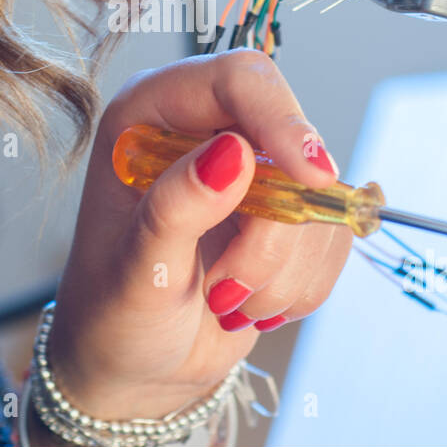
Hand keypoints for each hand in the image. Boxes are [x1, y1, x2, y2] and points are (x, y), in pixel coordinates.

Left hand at [46, 48, 351, 423]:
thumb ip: (177, 209)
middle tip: (229, 287)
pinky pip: (332, 237)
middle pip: (292, 140)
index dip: (281, 118)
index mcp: (150, 114)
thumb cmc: (114, 315)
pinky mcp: (286, 214)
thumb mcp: (136, 271)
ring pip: (319, 199)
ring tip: (224, 302)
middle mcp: (205, 129)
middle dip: (274, 231)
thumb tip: (234, 152)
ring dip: (282, 270)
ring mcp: (251, 170)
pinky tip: (250, 305)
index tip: (311, 176)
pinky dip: (301, 285)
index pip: (237, 79)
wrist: (137, 366)